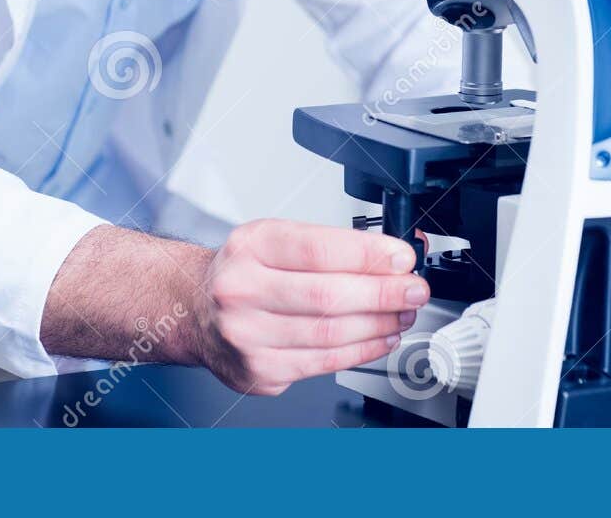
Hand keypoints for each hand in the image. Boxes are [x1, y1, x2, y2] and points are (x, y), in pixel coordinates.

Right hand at [186, 218, 428, 394]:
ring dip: (379, 325)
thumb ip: (328, 245)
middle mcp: (242, 290)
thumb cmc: (244, 271)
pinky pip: (323, 363)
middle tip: (414, 290)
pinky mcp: (259, 371)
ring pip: (330, 334)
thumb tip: (390, 258)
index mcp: (250, 247)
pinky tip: (380, 338)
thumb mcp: (274, 239)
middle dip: (383, 294)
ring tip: (402, 314)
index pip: (319, 249)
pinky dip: (361, 351)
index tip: (402, 259)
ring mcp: (247, 335)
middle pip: (327, 296)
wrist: (196, 309)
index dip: (368, 255)